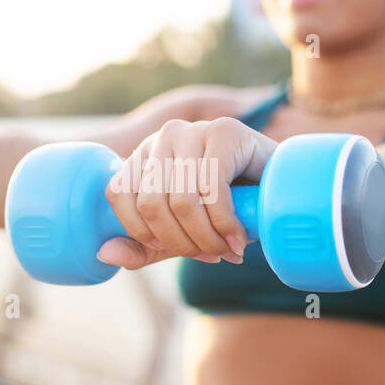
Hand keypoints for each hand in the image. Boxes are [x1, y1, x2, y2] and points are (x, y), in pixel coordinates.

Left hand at [100, 117, 276, 269]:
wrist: (280, 187)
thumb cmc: (227, 210)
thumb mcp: (180, 233)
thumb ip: (143, 247)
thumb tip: (104, 254)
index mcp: (143, 156)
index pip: (119, 197)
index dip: (145, 234)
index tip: (176, 250)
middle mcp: (162, 137)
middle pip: (151, 204)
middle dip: (181, 243)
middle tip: (209, 255)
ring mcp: (193, 129)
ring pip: (182, 201)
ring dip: (206, 238)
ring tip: (226, 249)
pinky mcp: (224, 131)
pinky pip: (212, 190)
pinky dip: (226, 224)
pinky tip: (239, 237)